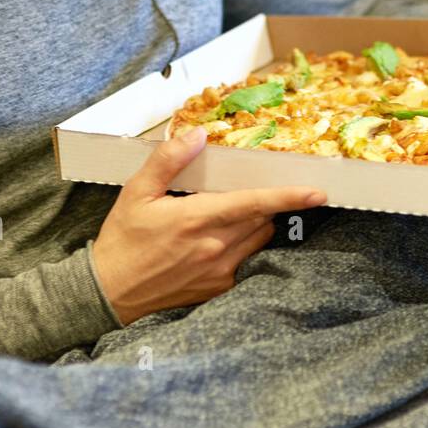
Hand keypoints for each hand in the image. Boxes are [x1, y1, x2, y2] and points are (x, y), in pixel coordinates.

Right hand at [91, 126, 327, 324]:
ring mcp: (219, 271)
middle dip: (262, 201)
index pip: (253, 204)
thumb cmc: (123, 240)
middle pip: (262, 219)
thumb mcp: (136, 192)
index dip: (289, 197)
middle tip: (244, 190)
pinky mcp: (218, 288)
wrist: (109, 293)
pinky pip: (246, 260)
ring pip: (258, 239)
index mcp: (196, 219)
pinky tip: (219, 239)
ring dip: (255, 223)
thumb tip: (198, 135)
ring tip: (227, 214)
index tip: (317, 192)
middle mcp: (214, 247)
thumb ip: (168, 160)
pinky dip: (243, 245)